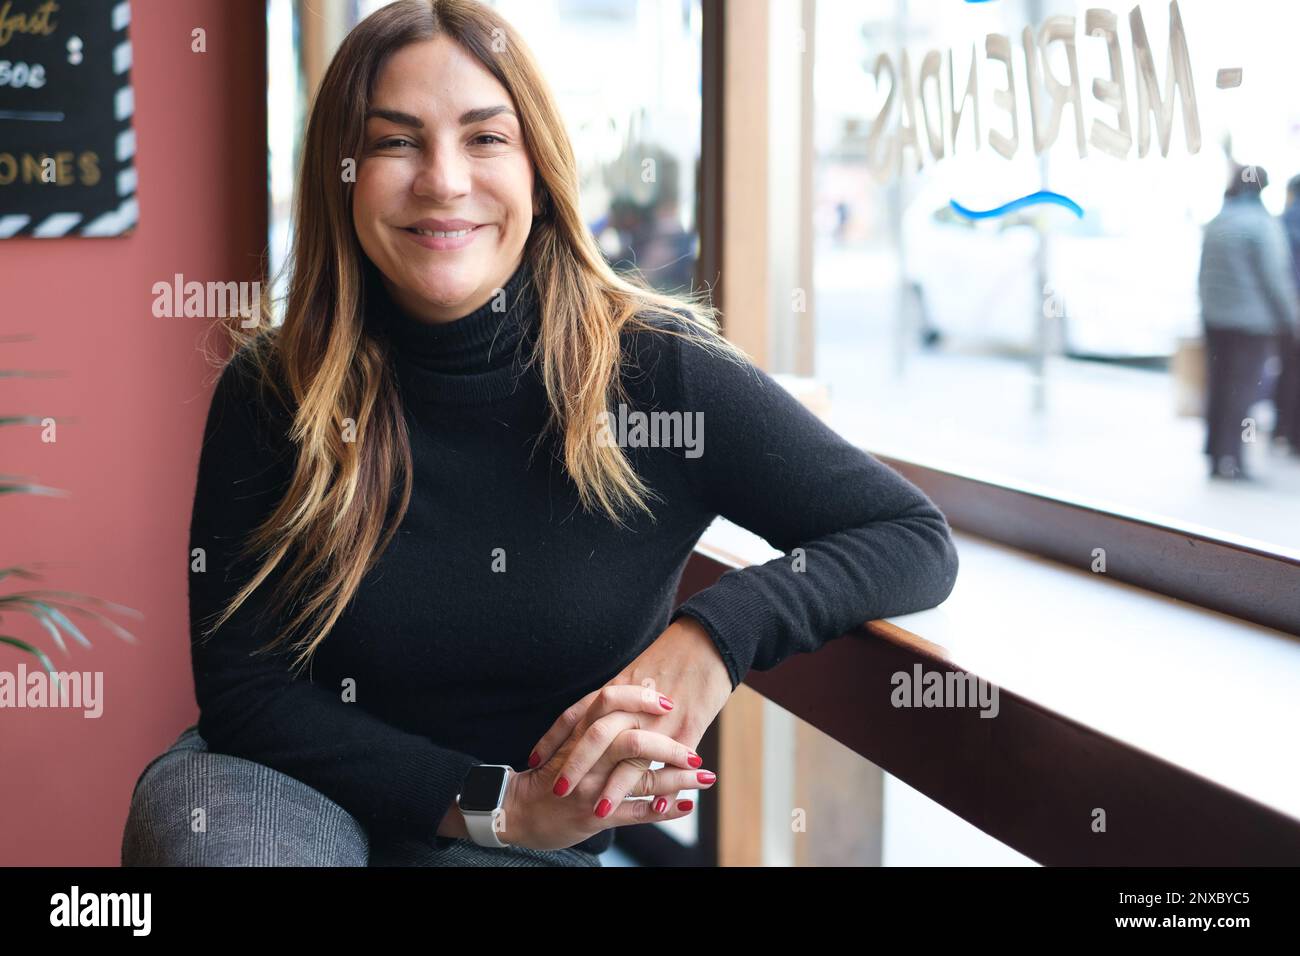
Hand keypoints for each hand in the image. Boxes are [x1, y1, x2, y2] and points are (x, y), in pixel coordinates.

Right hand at [499, 684, 714, 849]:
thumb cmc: (549, 772)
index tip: (668, 702)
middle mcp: (586, 758)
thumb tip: (641, 688)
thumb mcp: (570, 738)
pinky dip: (665, 808)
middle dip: (668, 744)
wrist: (517, 811)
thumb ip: (600, 718)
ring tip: (706, 776)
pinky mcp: (597, 815)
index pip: (610, 703)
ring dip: (677, 777)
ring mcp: (592, 787)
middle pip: (631, 741)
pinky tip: (688, 804)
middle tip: (694, 748)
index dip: (641, 700)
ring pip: (640, 777)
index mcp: (579, 733)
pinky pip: (637, 811)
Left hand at [526, 616, 732, 821]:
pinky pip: (671, 764)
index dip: (554, 738)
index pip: (576, 714)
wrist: (708, 642)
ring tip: (598, 811)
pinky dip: (664, 788)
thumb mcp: (638, 672)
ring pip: (630, 757)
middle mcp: (634, 705)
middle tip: (558, 791)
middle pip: (596, 737)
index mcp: (617, 688)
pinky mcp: (688, 729)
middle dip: (576, 767)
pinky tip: (656, 808)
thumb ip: (616, 696)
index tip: (535, 759)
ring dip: (614, 788)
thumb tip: (596, 714)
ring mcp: (661, 719)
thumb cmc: (675, 655)